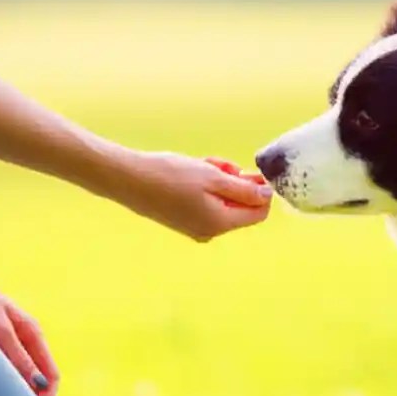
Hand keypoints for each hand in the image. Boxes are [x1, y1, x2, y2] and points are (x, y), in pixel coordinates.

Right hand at [119, 152, 272, 241]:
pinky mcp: (183, 220)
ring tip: (202, 165)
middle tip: (218, 164)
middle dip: (235, 182)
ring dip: (219, 180)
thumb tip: (267, 196)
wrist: (129, 179)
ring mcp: (195, 228)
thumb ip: (244, 189)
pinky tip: (191, 172)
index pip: (259, 213)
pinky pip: (206, 203)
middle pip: (240, 206)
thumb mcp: (212, 177)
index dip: (260, 191)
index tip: (251, 170)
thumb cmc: (169, 176)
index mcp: (220, 224)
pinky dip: (205, 186)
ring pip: (223, 201)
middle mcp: (210, 232)